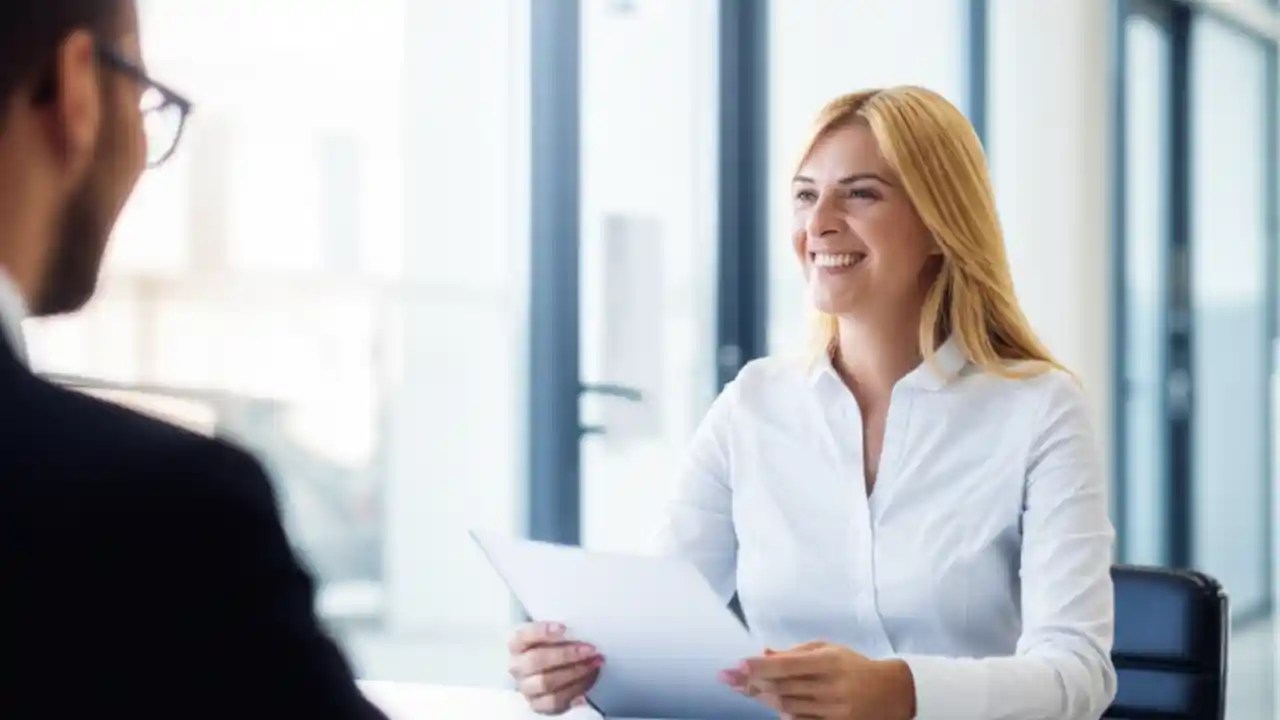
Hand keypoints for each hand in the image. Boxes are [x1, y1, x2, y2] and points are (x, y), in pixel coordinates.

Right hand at [508, 622, 603, 714]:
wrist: (552, 669)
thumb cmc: (554, 646)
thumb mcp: (555, 633)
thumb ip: (562, 630)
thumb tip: (581, 628)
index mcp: (517, 644)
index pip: (524, 636)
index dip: (543, 632)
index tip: (564, 628)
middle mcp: (517, 666)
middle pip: (536, 661)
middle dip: (566, 654)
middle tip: (589, 649)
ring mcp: (526, 688)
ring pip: (546, 683)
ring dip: (575, 671)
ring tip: (594, 662)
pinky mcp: (538, 705)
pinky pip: (556, 700)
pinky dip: (577, 688)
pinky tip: (590, 676)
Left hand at [721, 641, 915, 719]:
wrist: (892, 692)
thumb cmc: (853, 666)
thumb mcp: (828, 650)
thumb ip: (796, 653)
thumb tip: (763, 653)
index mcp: (829, 662)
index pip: (788, 665)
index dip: (760, 666)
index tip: (737, 665)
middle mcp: (831, 687)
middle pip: (783, 688)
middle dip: (753, 683)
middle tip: (728, 678)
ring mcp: (834, 710)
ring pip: (788, 707)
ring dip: (763, 698)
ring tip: (743, 689)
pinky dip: (785, 714)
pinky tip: (771, 707)